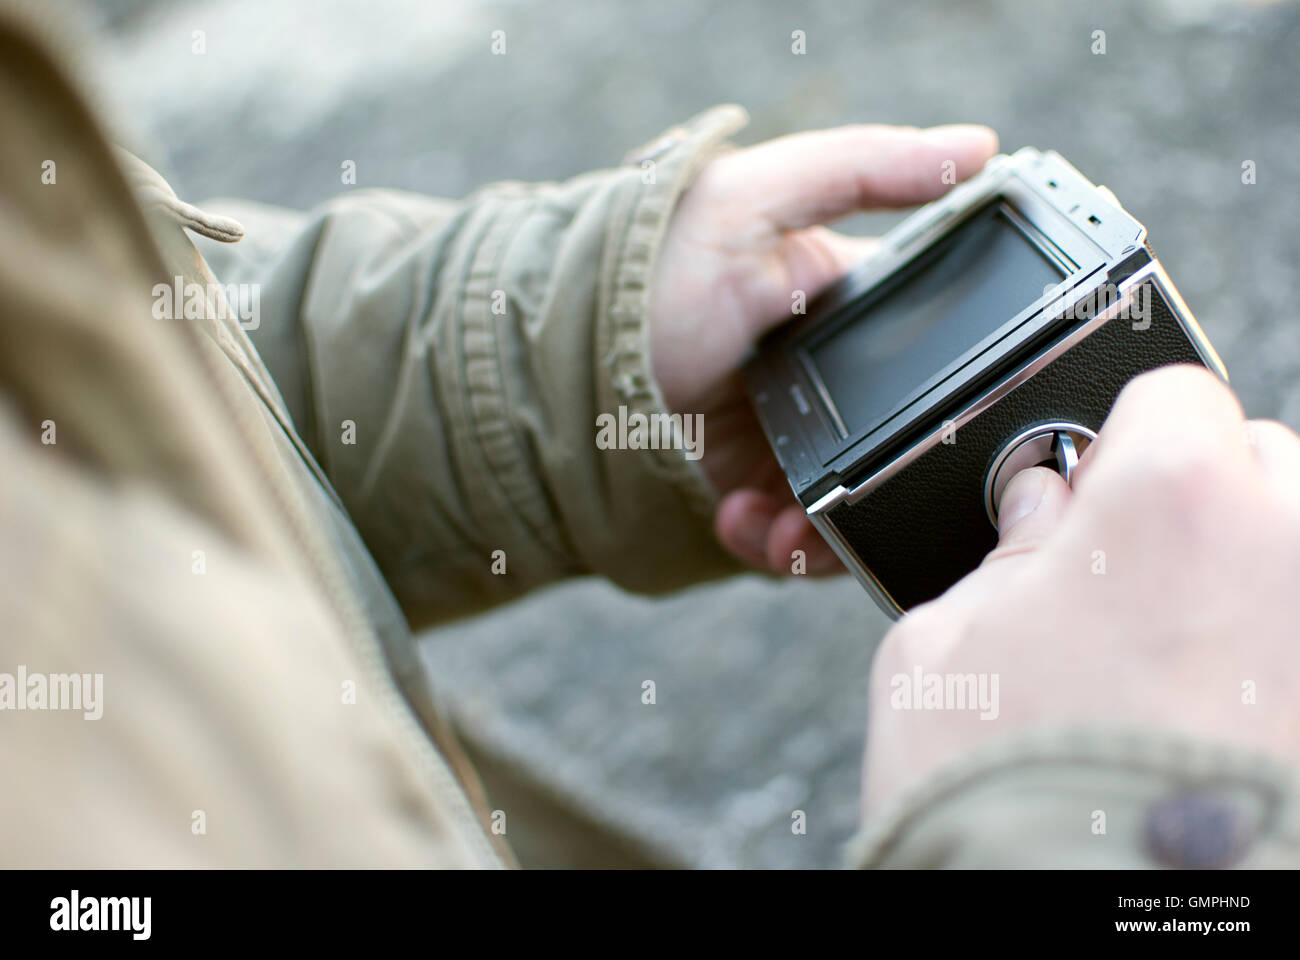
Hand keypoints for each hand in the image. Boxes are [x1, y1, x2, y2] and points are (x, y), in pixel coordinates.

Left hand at [649, 123, 998, 573]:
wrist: (545, 366)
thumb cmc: (644, 267)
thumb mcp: (751, 200)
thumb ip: (860, 167)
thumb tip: (978, 147)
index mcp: (837, 304)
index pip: (923, 348)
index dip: (945, 388)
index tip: (947, 423)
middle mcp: (819, 379)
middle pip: (894, 444)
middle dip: (885, 485)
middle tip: (856, 502)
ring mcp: (779, 441)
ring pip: (849, 505)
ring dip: (828, 533)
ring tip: (788, 535)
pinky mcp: (738, 491)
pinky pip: (788, 536)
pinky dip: (776, 547)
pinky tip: (743, 528)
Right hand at [862, 365, 1299, 814]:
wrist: (1084, 928)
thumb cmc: (997, 793)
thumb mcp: (943, 642)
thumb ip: (1008, 550)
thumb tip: (1043, 506)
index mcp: (1173, 496)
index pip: (1175, 391)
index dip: (1119, 446)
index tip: (1092, 496)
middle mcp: (1291, 546)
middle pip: (1262, 462)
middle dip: (1196, 506)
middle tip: (1123, 590)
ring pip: (1299, 550)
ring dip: (1247, 578)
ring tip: (1172, 666)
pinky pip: (1298, 633)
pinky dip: (1268, 653)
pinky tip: (1210, 713)